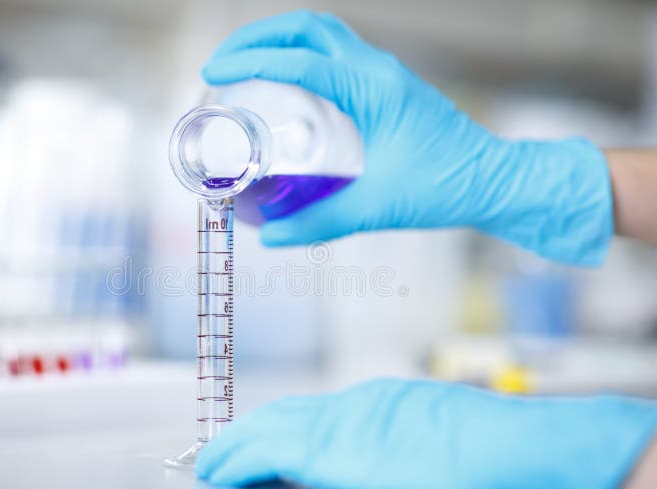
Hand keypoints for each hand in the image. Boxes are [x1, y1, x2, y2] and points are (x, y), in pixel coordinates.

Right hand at [196, 378, 656, 488]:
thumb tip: (295, 472)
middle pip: (285, 421)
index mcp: (352, 444)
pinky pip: (339, 406)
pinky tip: (308, 432)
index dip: (237, 457)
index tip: (210, 466)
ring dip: (273, 427)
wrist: (537, 452)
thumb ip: (332, 482)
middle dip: (243, 439)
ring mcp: (380, 401)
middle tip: (215, 456)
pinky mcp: (400, 397)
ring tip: (250, 446)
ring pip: (311, 410)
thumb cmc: (477, 487)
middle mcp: (360, 413)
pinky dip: (308, 420)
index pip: (276, 446)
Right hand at [203, 11, 612, 265]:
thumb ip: (321, 223)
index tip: (215, 75)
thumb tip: (270, 238)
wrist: (495, 181)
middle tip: (221, 63)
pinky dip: (301, 56)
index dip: (252, 62)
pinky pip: (336, 54)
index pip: (301, 61)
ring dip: (279, 40)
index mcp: (375, 89)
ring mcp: (384, 73)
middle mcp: (378, 70)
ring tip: (243, 65)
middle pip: (308, 27)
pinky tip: (284, 86)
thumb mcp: (379, 208)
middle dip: (258, 37)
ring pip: (322, 34)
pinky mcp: (386, 85)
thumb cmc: (447, 188)